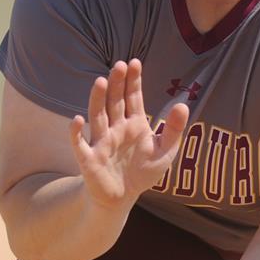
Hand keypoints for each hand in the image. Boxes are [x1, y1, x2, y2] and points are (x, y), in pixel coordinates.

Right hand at [69, 59, 189, 206]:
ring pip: (97, 116)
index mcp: (134, 123)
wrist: (123, 197)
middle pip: (114, 101)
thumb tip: (183, 104)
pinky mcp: (89, 158)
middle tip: (118, 65)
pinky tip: (77, 119)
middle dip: (116, 83)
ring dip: (97, 99)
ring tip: (100, 81)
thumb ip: (173, 129)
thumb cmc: (142, 172)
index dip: (133, 81)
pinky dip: (76, 133)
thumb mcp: (165, 151)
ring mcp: (101, 141)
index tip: (134, 62)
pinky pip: (80, 144)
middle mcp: (116, 128)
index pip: (133, 97)